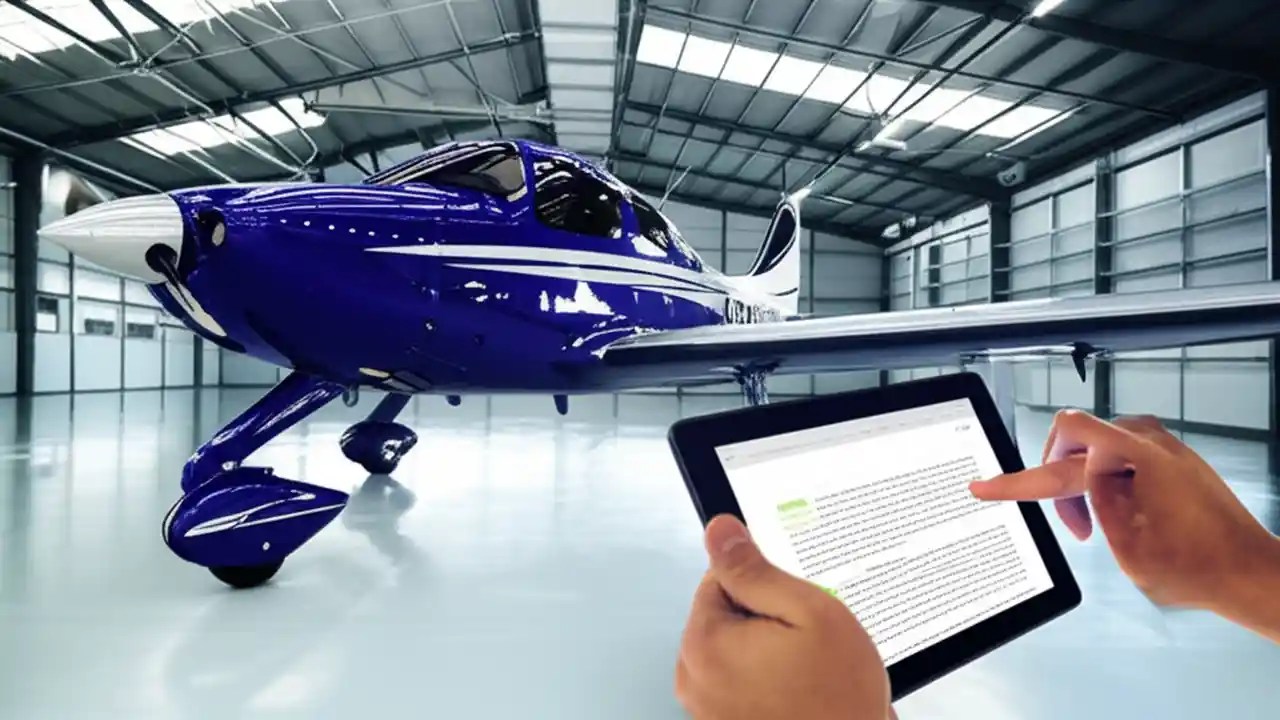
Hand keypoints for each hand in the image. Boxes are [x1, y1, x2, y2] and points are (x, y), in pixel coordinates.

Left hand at [675, 515, 893, 719]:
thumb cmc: (838, 700)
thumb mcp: (809, 613)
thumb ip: (756, 569)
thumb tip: (719, 530)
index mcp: (705, 643)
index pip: (718, 579)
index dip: (763, 587)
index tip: (790, 609)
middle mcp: (693, 679)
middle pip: (723, 616)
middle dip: (763, 620)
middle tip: (805, 644)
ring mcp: (705, 708)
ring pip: (733, 650)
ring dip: (765, 652)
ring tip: (805, 672)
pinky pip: (738, 683)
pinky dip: (765, 681)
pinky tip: (798, 692)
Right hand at [969, 410, 1279, 615]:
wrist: (1251, 573)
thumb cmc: (1200, 568)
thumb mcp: (1129, 548)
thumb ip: (1096, 502)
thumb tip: (1084, 474)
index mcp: (1137, 458)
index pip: (1057, 458)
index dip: (1016, 478)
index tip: (984, 486)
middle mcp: (1151, 442)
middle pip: (1075, 440)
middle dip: (1061, 481)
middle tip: (1075, 526)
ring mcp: (1165, 446)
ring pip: (1097, 445)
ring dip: (1085, 480)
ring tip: (1101, 523)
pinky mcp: (1173, 457)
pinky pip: (1122, 453)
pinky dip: (1109, 479)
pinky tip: (1123, 513)